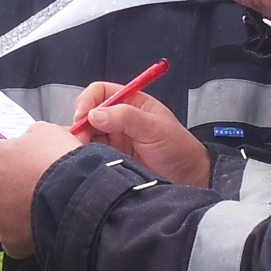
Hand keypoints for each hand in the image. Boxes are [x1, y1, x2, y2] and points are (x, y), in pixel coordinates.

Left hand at [0, 123, 80, 257]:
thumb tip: (30, 141)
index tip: (25, 163)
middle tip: (8, 190)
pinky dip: (19, 238)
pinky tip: (35, 232)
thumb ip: (31, 136)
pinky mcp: (9, 241)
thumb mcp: (48, 132)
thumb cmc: (61, 159)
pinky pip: (8, 242)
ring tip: (21, 215)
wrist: (75, 196)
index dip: (9, 159)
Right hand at [72, 85, 211, 185]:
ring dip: (83, 141)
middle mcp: (121, 118)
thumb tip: (95, 113)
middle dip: (81, 124)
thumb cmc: (180, 149)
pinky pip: (93, 152)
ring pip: (89, 134)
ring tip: (84, 150)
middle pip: (90, 113)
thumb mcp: (154, 128)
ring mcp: (116, 138)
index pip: (101, 92)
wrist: (190, 178)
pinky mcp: (113, 157)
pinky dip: (87, 155)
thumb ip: (126, 117)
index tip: (82, 115)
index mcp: (132, 102)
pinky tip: (89, 160)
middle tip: (80, 138)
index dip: (88, 100)